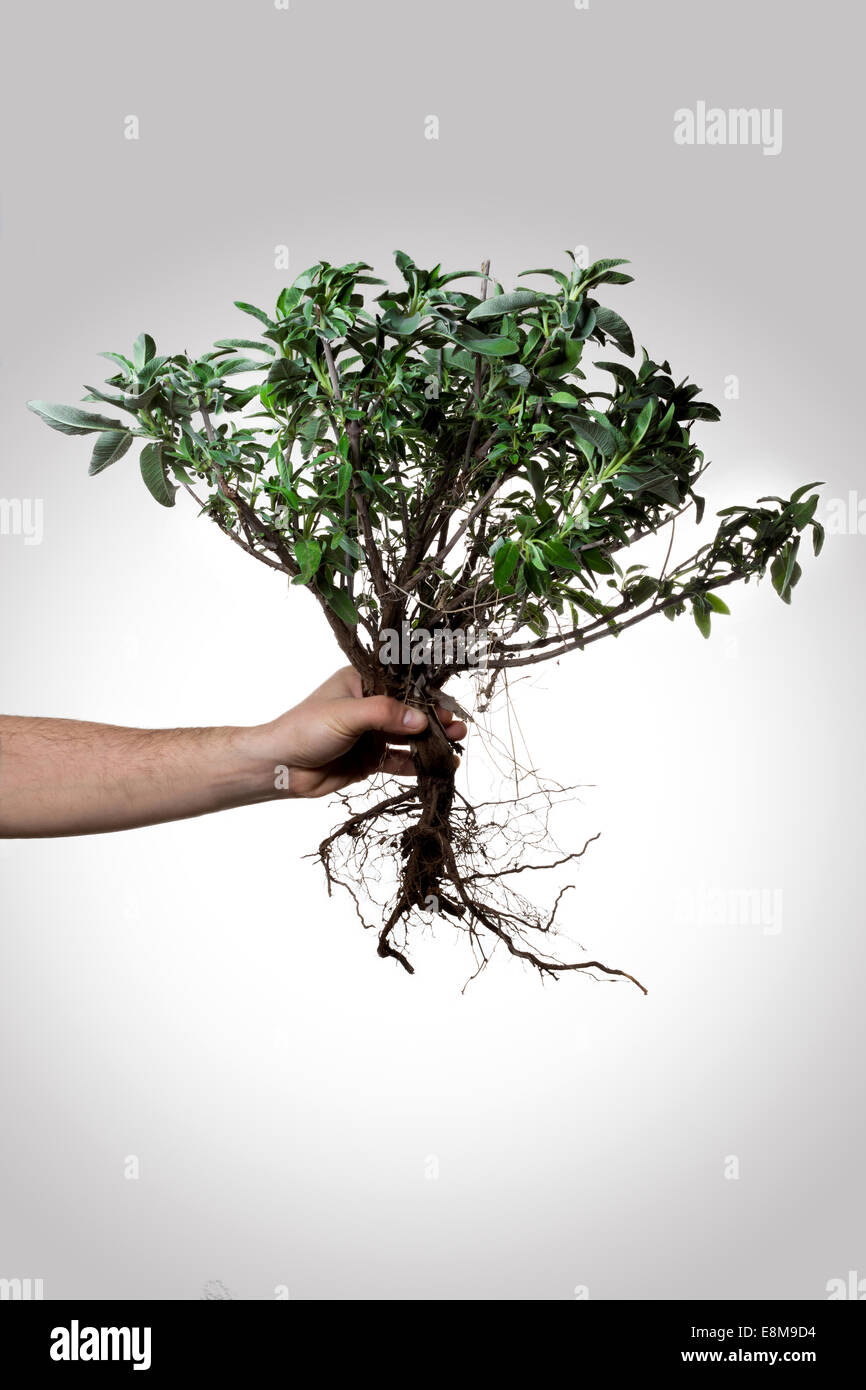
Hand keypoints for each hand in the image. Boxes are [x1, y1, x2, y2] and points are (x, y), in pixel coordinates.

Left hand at [256, 667, 467, 798]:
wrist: (280, 768)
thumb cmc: (305, 729)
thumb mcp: (347, 714)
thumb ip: (386, 714)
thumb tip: (421, 719)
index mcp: (362, 682)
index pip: (401, 685)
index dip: (426, 695)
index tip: (448, 705)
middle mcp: (369, 706)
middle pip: (409, 711)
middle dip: (434, 720)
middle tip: (458, 727)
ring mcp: (371, 734)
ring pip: (408, 736)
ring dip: (431, 741)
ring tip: (456, 744)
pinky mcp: (370, 759)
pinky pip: (399, 760)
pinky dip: (418, 764)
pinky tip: (440, 766)